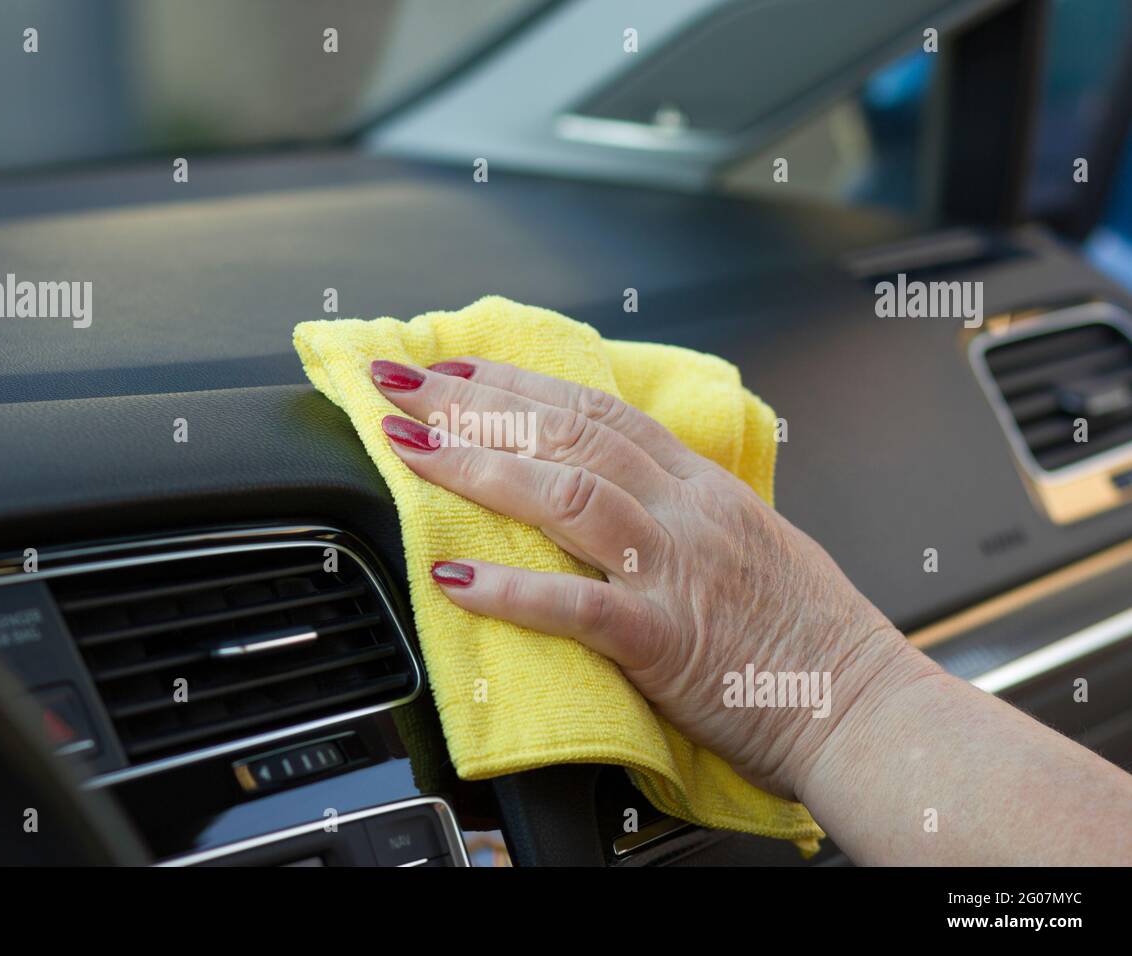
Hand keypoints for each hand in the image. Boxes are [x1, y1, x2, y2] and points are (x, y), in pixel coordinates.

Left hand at [371, 357, 934, 799]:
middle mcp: (686, 513)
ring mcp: (677, 571)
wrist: (864, 706)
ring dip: (478, 465)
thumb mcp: (743, 542)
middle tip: (402, 383)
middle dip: (475, 402)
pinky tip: (454, 576)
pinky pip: (579, 607)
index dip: (522, 381)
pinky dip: (513, 590)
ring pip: (568, 495)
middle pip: (568, 434)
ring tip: (408, 448)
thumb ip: (677, 510)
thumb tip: (610, 491)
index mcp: (701, 487)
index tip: (459, 366)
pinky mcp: (668, 641)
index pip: (599, 409)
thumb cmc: (805, 635)